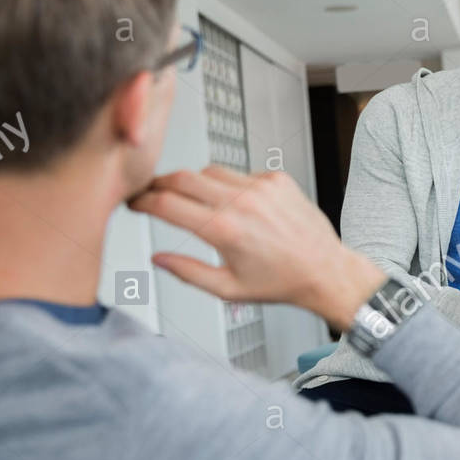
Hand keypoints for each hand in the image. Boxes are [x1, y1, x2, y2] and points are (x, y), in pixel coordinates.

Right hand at [128, 165, 383, 329]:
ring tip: (193, 201)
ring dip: (194, 182)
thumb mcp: (227, 289)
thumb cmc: (281, 283)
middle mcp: (242, 203)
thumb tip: (156, 258)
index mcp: (224, 230)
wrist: (325, 270)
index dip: (142, 201)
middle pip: (181, 177)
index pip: (166, 204)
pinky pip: (239, 173)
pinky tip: (237, 205)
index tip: (134, 202)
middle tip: (152, 193)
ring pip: (209, 170)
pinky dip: (230, 184)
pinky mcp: (277, 179)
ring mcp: (261, 187)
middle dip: (160, 183)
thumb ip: (187, 272)